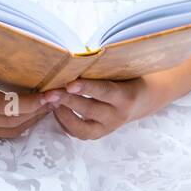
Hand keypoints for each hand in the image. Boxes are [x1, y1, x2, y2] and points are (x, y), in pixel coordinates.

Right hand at [0, 71, 54, 139]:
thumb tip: (29, 70)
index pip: (8, 106)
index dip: (33, 103)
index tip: (52, 94)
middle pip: (13, 121)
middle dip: (39, 111)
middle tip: (58, 97)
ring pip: (10, 130)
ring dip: (33, 119)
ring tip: (49, 105)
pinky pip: (2, 132)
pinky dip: (20, 123)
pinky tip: (32, 112)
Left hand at [43, 75, 164, 140]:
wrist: (143, 99)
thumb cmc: (126, 76)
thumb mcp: (121, 70)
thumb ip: (103, 68)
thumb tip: (76, 56)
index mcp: (125, 96)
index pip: (104, 91)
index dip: (87, 88)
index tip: (69, 83)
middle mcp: (117, 115)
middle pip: (89, 109)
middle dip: (67, 100)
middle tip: (49, 92)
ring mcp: (108, 128)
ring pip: (82, 126)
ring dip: (62, 114)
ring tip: (48, 100)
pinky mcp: (99, 134)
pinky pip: (79, 133)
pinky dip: (64, 123)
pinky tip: (54, 109)